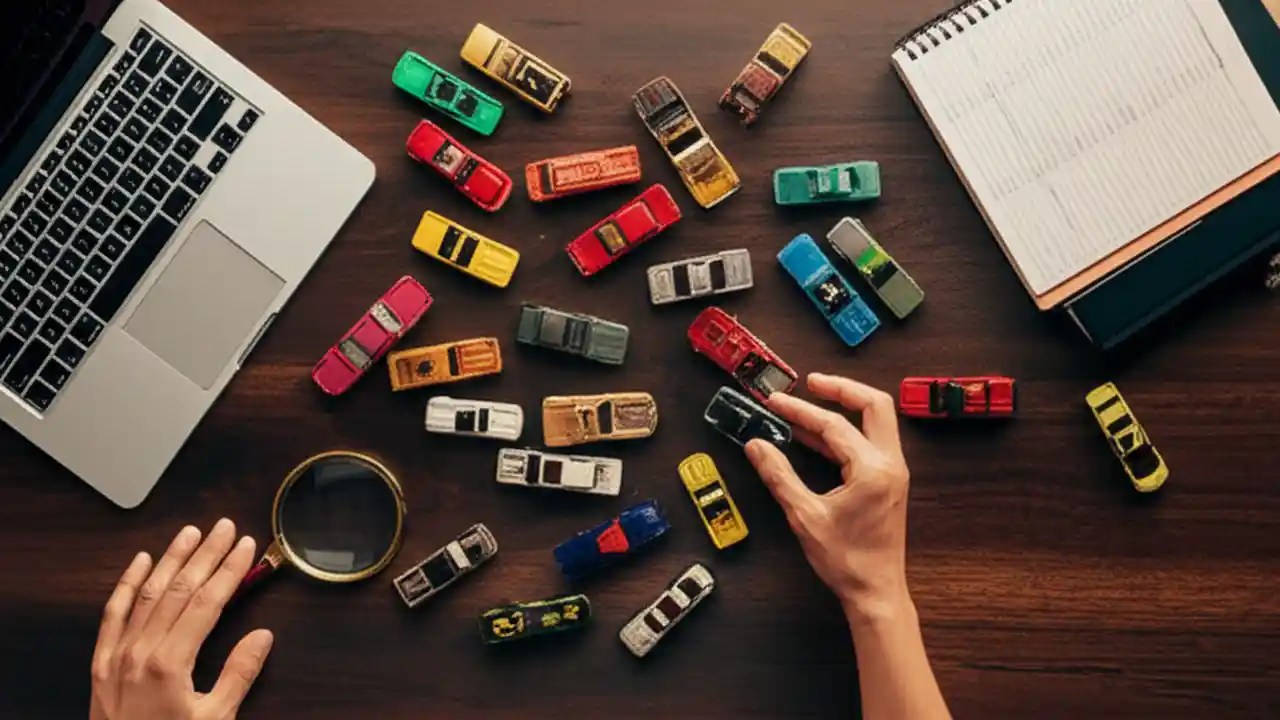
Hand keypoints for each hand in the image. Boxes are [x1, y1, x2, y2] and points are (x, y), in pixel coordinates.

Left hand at [90, 520, 273, 719]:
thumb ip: (238, 676)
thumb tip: (262, 637)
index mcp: (170, 663)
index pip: (206, 602)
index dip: (228, 570)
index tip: (244, 546)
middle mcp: (140, 652)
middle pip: (179, 590)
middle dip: (205, 555)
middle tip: (223, 528)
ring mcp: (117, 655)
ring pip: (147, 594)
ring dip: (171, 559)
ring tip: (190, 533)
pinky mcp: (101, 664)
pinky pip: (112, 614)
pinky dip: (126, 584)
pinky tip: (140, 561)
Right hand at [745, 373, 910, 623]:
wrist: (875, 592)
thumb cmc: (847, 561)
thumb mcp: (805, 516)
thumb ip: (779, 476)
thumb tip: (757, 446)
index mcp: (874, 469)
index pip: (834, 425)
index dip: (801, 410)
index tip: (775, 402)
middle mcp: (891, 464)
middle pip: (874, 405)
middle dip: (841, 388)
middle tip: (810, 382)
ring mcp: (893, 472)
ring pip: (876, 421)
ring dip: (845, 408)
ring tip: (809, 404)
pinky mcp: (888, 482)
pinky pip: (869, 443)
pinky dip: (844, 433)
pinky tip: (816, 437)